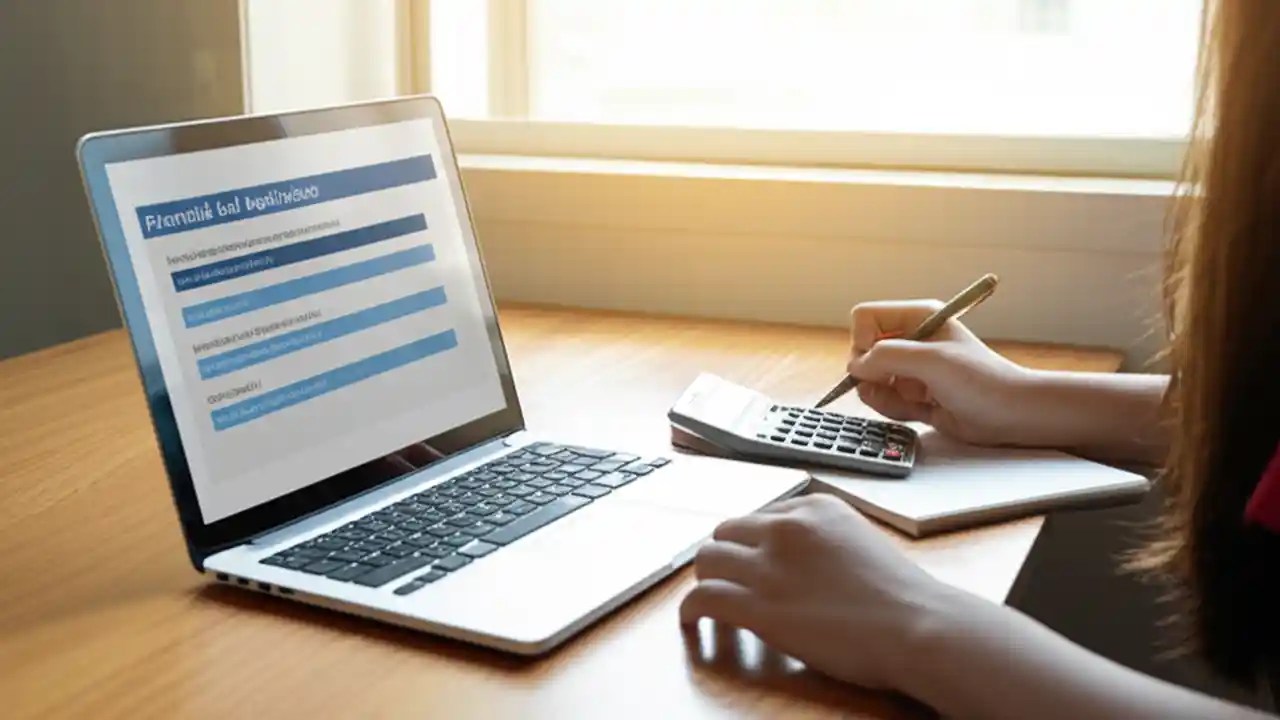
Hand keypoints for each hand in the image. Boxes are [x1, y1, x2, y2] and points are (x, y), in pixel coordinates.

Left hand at [679, 494, 960, 690]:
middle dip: (724, 556)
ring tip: (708, 599)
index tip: (749, 561)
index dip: (750, 544)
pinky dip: (690, 609)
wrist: (915, 626)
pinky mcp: (757, 605)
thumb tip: (800, 559)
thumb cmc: (902, 597)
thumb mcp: (860, 542)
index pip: (759, 517)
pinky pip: (702, 597)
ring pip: (706, 559)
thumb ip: (824, 541)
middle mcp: (785, 528)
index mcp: (814, 508)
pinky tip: (693, 620)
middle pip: (726, 532)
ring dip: (705, 579)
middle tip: (727, 580)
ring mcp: (769, 565)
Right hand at [846, 299, 1035, 445]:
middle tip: (896, 385)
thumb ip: (888, 357)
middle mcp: (911, 340)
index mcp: (917, 317)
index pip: (865, 318)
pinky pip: (884, 400)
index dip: (862, 340)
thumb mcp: (933, 360)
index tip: (876, 362)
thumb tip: (856, 367)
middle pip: (863, 351)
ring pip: (870, 380)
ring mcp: (912, 370)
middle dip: (872, 374)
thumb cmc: (981, 380)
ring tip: (914, 401)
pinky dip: (894, 409)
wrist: (1011, 414)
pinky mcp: (914, 396)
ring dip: (883, 396)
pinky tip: (920, 411)